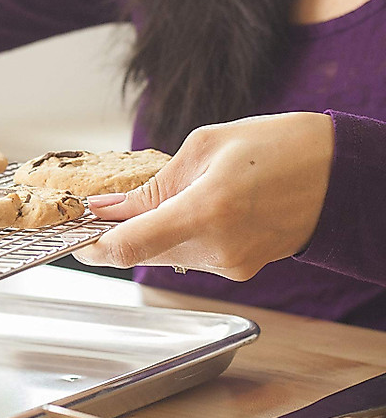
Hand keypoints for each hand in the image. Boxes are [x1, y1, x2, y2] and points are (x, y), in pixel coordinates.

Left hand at [75, 112, 334, 279]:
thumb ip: (152, 186)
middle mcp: (218, 248)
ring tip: (168, 197)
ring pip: (164, 255)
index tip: (73, 235)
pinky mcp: (241, 270)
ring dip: (151, 232)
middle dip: (119, 233)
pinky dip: (179, 236)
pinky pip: (191, 256)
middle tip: (108, 208)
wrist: (342, 174)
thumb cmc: (279, 147)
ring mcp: (232, 265)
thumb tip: (109, 209)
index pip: (128, 247)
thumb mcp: (203, 148)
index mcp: (205, 212)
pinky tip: (195, 209)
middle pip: (141, 253)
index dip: (92, 246)